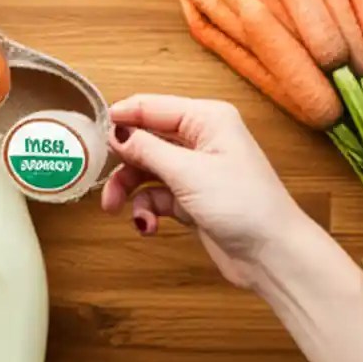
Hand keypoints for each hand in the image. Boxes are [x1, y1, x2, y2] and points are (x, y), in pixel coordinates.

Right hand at [101, 94, 309, 288]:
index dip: (120, 118)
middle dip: (122, 163)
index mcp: (206, 119)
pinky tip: (148, 226)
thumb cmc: (243, 205)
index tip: (91, 134)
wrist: (272, 254)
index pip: (152, 107)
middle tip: (100, 180)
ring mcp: (197, 170)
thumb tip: (116, 131)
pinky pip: (157, 196)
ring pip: (147, 170)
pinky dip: (147, 210)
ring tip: (114, 209)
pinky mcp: (193, 199)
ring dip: (129, 190)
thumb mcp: (187, 172)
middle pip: (145, 140)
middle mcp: (201, 139)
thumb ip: (147, 149)